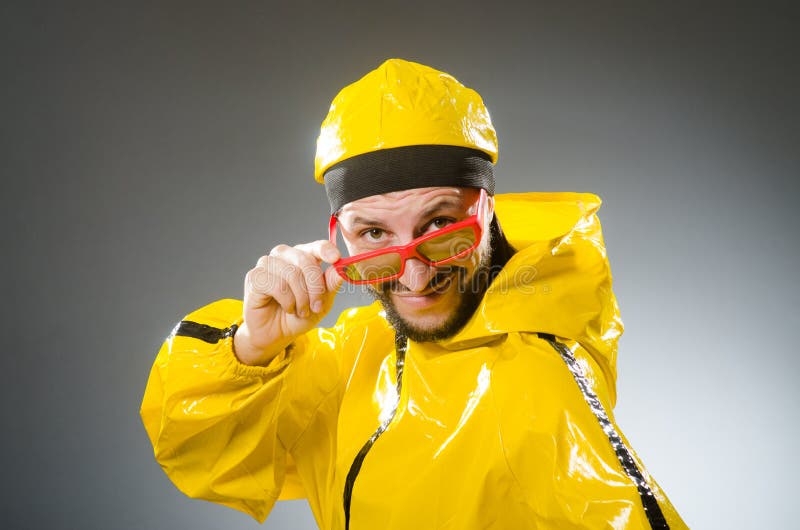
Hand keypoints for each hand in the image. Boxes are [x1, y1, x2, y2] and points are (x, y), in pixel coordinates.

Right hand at [234, 240, 342, 364]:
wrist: (276, 334)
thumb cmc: (298, 315)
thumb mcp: (322, 302)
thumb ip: (331, 285)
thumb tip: (343, 269)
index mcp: (302, 256)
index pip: (316, 246)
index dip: (325, 250)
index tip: (336, 258)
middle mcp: (284, 255)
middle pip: (305, 260)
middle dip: (315, 288)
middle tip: (317, 307)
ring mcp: (267, 264)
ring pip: (292, 274)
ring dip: (301, 298)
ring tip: (300, 310)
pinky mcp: (254, 276)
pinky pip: (277, 285)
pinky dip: (287, 301)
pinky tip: (287, 308)